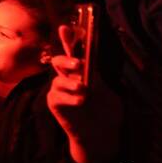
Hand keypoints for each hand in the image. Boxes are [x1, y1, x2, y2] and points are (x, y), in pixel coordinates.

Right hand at [47, 24, 120, 162]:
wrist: (100, 135)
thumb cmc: (105, 112)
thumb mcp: (107, 91)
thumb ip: (97, 78)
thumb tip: (87, 66)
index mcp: (83, 73)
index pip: (74, 52)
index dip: (68, 39)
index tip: (66, 27)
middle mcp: (68, 79)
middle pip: (59, 62)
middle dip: (66, 60)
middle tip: (79, 64)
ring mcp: (59, 91)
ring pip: (58, 80)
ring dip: (71, 83)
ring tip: (83, 90)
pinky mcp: (54, 103)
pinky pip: (57, 96)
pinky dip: (70, 98)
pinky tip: (80, 102)